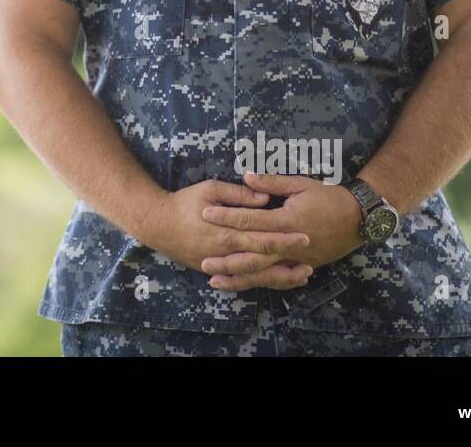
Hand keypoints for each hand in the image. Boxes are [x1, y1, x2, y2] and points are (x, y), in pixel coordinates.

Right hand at [145, 178, 314, 290]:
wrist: (158, 224)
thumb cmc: (185, 202)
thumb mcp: (210, 189)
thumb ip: (239, 195)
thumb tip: (265, 198)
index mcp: (227, 232)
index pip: (263, 237)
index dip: (285, 238)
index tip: (306, 235)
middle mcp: (226, 252)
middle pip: (264, 259)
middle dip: (289, 259)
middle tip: (312, 258)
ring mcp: (221, 264)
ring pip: (256, 276)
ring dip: (280, 277)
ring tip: (303, 275)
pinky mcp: (216, 270)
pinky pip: (243, 280)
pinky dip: (262, 281)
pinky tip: (278, 279)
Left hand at [198, 172, 364, 291]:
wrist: (360, 219)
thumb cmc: (330, 197)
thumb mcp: (301, 184)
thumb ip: (272, 183)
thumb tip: (247, 177)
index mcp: (287, 220)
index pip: (251, 220)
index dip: (227, 217)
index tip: (205, 213)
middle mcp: (290, 244)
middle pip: (254, 256)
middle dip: (227, 260)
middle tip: (204, 262)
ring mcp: (297, 259)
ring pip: (264, 273)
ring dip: (239, 278)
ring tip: (216, 281)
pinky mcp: (303, 266)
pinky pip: (277, 278)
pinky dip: (260, 283)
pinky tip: (244, 284)